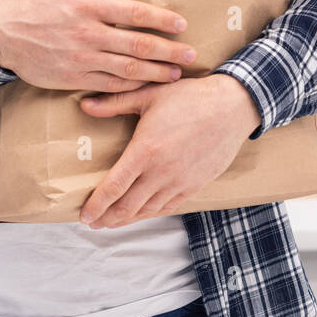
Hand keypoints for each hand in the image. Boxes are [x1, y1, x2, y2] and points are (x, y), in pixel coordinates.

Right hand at [0, 0, 196, 93]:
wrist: (0, 35)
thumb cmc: (33, 2)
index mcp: (88, 6)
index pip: (135, 14)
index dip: (163, 20)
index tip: (182, 25)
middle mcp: (88, 35)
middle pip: (138, 46)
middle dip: (169, 52)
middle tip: (192, 55)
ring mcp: (82, 60)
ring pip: (128, 70)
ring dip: (156, 73)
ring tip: (176, 74)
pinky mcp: (74, 79)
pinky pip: (109, 86)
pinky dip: (131, 87)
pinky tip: (146, 86)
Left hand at [77, 73, 261, 227]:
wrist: (232, 107)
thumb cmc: (189, 97)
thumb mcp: (148, 95)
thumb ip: (114, 103)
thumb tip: (84, 105)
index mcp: (145, 150)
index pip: (114, 187)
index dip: (97, 204)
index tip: (84, 214)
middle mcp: (161, 172)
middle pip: (127, 206)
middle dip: (107, 217)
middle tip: (92, 221)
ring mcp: (180, 182)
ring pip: (147, 210)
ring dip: (127, 219)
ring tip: (111, 222)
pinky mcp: (195, 185)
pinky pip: (168, 207)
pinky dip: (151, 213)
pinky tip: (141, 213)